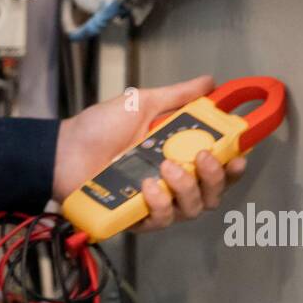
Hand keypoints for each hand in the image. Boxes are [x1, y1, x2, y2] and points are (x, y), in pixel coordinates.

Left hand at [53, 76, 245, 232]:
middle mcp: (173, 182)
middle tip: (202, 157)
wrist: (63, 150)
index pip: (219, 167)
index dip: (234, 165)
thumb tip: (211, 81)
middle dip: (215, 177)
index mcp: (179, 154)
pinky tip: (147, 187)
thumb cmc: (100, 127)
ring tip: (166, 168)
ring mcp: (156, 203)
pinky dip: (160, 205)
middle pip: (213, 193)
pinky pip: (161, 220)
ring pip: (192, 209)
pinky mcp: (137, 219)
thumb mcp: (141, 103)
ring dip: (187, 188)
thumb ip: (178, 96)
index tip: (238, 154)